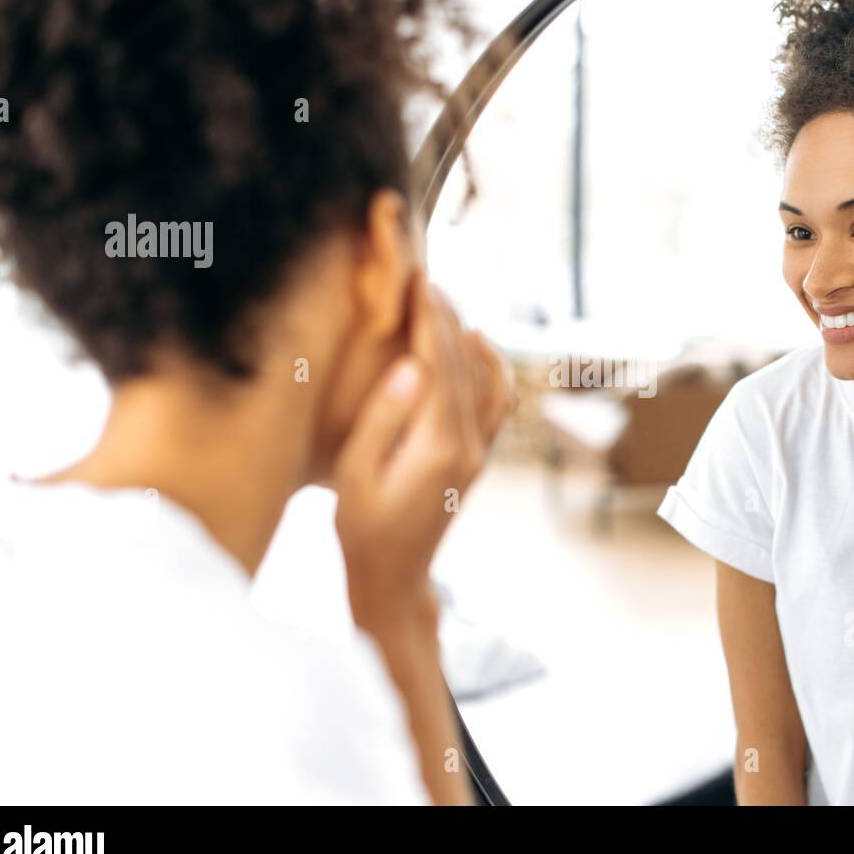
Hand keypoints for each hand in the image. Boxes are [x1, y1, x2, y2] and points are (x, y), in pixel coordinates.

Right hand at [331, 270, 515, 633]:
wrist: (393, 577)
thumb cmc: (362, 528)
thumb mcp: (355, 474)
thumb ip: (383, 418)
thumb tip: (412, 366)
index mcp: (436, 447)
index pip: (438, 365)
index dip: (428, 319)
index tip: (419, 280)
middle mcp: (468, 446)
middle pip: (463, 364)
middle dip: (445, 317)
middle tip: (427, 277)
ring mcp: (478, 452)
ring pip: (485, 380)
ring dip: (466, 337)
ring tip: (443, 301)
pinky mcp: (477, 457)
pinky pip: (497, 402)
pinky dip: (492, 367)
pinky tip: (478, 342)